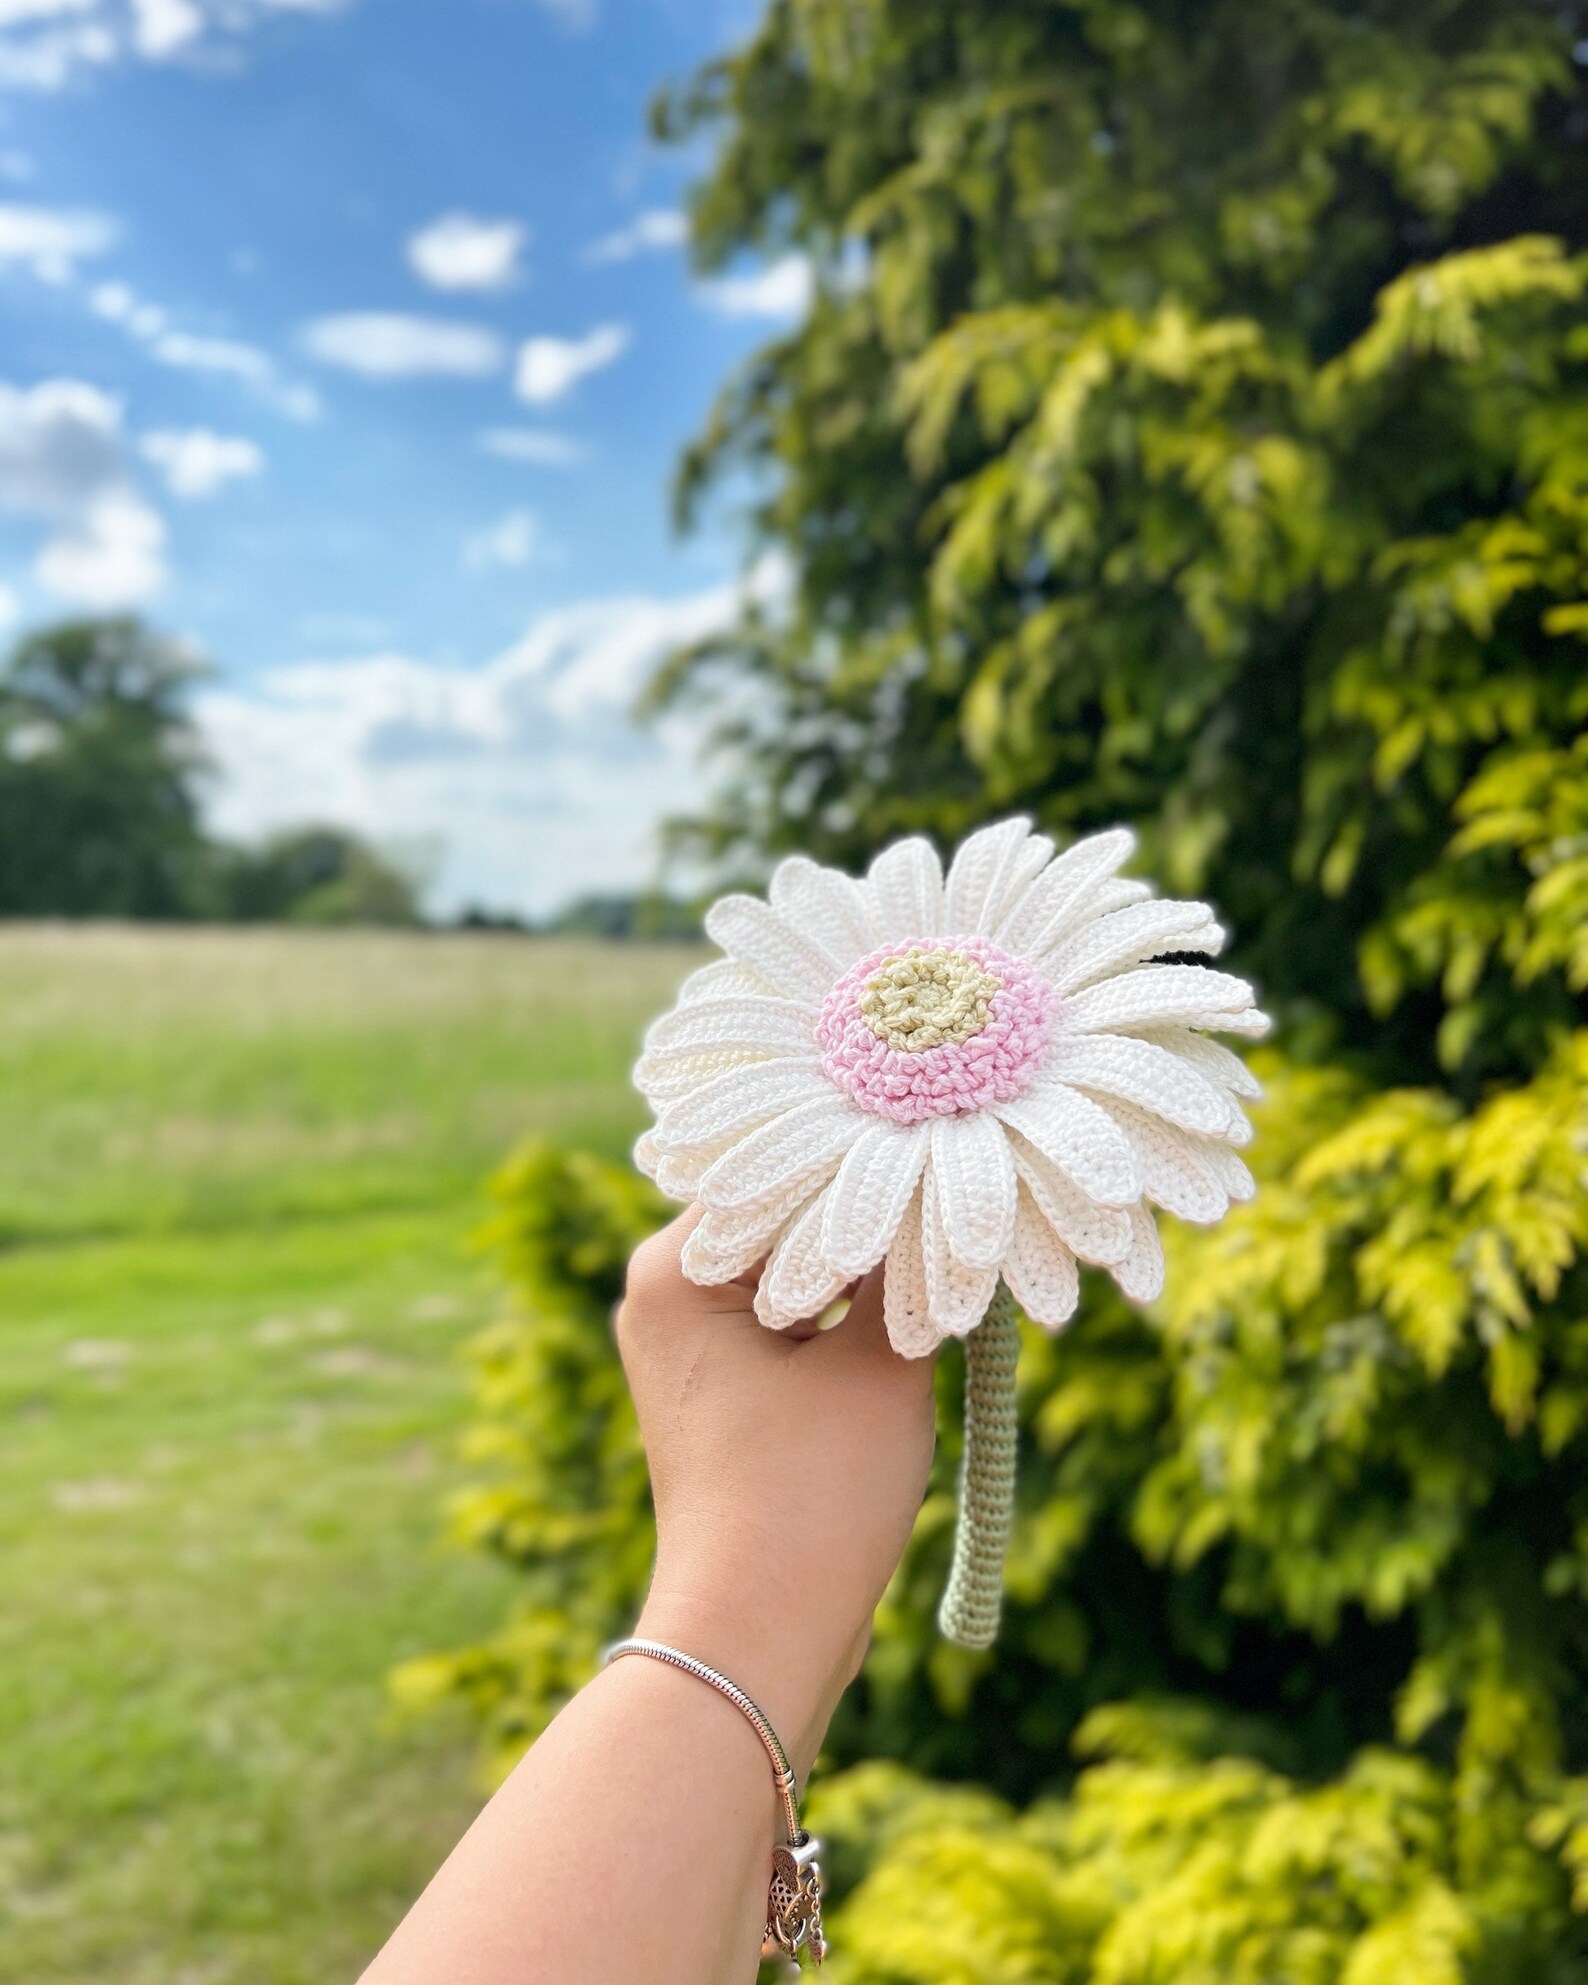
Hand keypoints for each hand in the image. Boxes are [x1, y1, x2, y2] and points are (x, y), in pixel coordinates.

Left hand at [615, 1207, 937, 1775]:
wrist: (758, 1636)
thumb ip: (907, 1272)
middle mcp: (665, 1294)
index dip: (868, 1160)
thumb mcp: (878, 1366)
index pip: (782, 1168)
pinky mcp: (722, 1391)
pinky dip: (848, 1321)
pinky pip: (792, 1324)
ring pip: (796, 1272)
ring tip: (947, 1259)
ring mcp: (690, 1346)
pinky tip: (918, 1315)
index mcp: (676, 1268)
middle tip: (957, 1199)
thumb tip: (935, 1203)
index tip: (943, 1149)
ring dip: (868, 1274)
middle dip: (871, 1219)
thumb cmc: (809, 1495)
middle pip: (786, 1217)